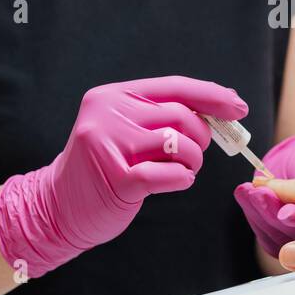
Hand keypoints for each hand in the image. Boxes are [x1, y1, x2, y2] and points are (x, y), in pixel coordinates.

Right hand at [0, 76, 247, 277]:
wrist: (56, 208)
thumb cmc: (103, 169)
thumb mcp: (125, 130)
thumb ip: (163, 116)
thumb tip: (222, 107)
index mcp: (111, 96)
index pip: (174, 86)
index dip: (212, 95)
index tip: (238, 106)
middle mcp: (107, 114)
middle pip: (180, 115)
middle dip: (201, 137)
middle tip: (194, 154)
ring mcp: (109, 146)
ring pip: (179, 144)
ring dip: (192, 161)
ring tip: (181, 169)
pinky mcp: (117, 180)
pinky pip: (170, 175)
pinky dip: (182, 179)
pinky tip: (174, 182)